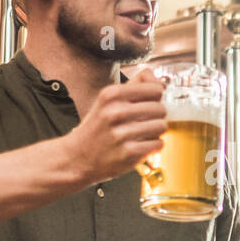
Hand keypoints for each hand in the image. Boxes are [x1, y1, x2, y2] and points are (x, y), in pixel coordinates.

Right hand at [60, 68, 166, 185]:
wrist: (77, 157)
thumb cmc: (97, 127)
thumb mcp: (108, 100)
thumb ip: (135, 85)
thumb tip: (161, 82)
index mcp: (112, 94)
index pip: (155, 89)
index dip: (156, 98)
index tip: (150, 103)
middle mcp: (115, 112)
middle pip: (161, 108)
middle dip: (157, 116)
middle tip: (145, 122)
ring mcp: (121, 133)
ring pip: (161, 126)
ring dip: (156, 132)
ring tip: (143, 134)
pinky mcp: (128, 152)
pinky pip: (158, 144)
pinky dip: (153, 146)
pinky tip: (142, 145)